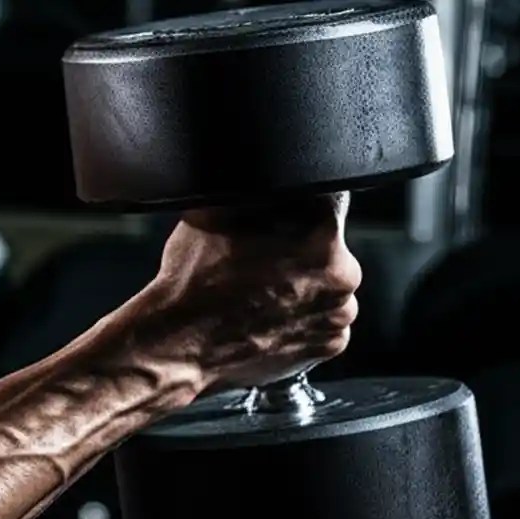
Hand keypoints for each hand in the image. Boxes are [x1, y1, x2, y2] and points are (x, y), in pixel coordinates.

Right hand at [147, 192, 361, 389]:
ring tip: (264, 294)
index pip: (325, 198)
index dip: (296, 209)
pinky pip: (327, 322)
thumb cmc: (192, 282)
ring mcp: (339, 312)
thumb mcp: (215, 211)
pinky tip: (272, 316)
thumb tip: (261, 171)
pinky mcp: (331, 344)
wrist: (178, 345)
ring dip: (307, 287)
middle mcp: (341, 270)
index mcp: (320, 227)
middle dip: (303, 251)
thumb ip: (252, 189)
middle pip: (330, 247)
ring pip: (330, 286)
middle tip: (261, 262)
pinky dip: (306, 320)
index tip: (275, 222)